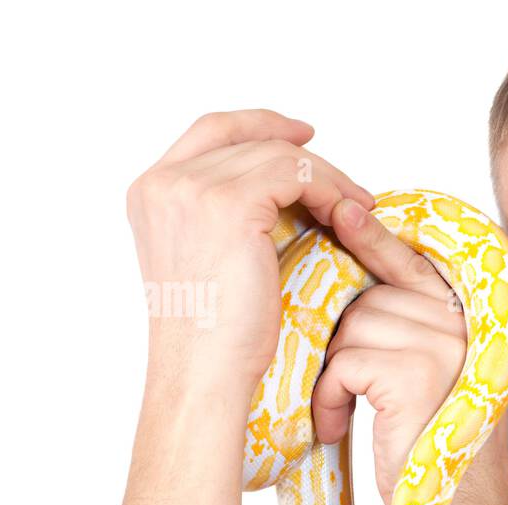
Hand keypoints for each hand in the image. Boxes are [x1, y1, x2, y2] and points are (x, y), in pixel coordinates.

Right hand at [126, 108, 376, 402]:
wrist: (205, 375)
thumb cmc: (214, 340)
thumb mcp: (207, 262)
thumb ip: (222, 219)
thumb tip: (277, 197)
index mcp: (150, 193)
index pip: (211, 132)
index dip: (259, 126)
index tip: (304, 137)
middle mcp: (163, 183)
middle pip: (246, 137)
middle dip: (303, 153)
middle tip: (347, 181)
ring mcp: (192, 189)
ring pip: (277, 155)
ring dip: (327, 177)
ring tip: (358, 207)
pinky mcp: (231, 205)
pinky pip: (297, 174)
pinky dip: (329, 189)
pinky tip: (348, 216)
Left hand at [311, 199, 507, 504]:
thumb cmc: (431, 458)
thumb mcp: (427, 386)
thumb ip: (408, 336)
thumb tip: (358, 297)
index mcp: (471, 325)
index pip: (414, 264)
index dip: (376, 237)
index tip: (343, 209)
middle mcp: (464, 327)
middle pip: (371, 297)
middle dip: (341, 343)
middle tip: (340, 392)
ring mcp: (443, 346)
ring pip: (352, 326)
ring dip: (333, 375)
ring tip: (341, 415)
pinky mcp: (415, 373)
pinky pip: (345, 361)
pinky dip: (330, 397)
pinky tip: (339, 428)